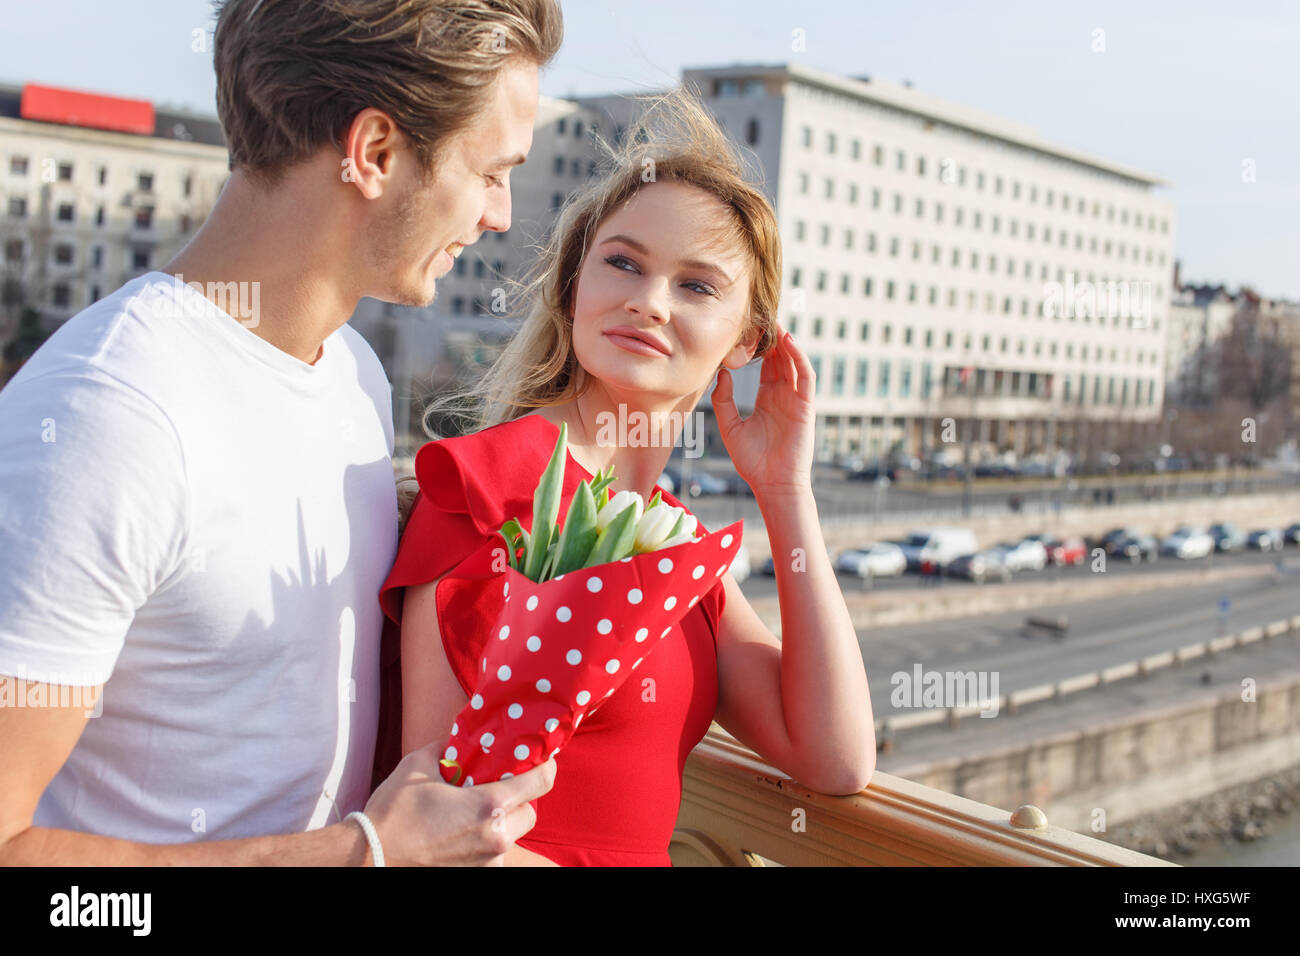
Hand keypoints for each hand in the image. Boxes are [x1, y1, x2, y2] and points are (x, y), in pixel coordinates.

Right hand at [363, 738, 555, 865]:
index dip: (544, 767)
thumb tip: (454, 741)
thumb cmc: (392, 813)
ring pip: (511, 838)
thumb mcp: (417, 766)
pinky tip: (458, 837)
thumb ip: (445, 749)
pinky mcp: (475, 878)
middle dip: (519, 800)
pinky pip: (492, 857)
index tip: (539, 760)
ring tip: (468, 818)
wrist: (367, 860)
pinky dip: (483, 845)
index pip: (540, 782)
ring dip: (499, 825)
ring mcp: (487, 864)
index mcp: (488, 806)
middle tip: (496, 790)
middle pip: (530, 814)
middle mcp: (495, 838)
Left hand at [711, 329, 814, 497]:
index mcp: (768, 399)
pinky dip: (799, 358)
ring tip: (776, 322)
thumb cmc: (753, 462)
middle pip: (781, 359)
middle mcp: (784, 396)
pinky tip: (789, 342)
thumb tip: (721, 373)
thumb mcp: (730, 427)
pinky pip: (805, 377)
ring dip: (787, 343)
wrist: (772, 485)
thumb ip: (724, 400)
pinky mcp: (806, 407)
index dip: (761, 346)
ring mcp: (796, 400)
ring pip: (794, 363)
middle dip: (774, 338)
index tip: (749, 327)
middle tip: (763, 314)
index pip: (767, 365)